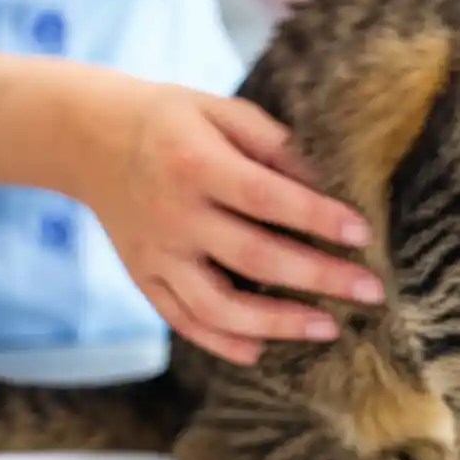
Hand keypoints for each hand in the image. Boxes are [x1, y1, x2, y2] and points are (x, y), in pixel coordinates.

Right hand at [72, 78, 383, 364]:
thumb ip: (273, 143)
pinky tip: (262, 350)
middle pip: (254, 258)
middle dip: (319, 278)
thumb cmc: (172, 119)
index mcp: (196, 164)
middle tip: (372, 292)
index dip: (317, 218)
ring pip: (218, 306)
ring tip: (329, 329)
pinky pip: (183, 320)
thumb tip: (324, 183)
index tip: (363, 235)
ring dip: (277, 325)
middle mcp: (175, 215)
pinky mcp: (144, 277)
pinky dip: (221, 343)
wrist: (87, 137)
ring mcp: (157, 254)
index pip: (266, 197)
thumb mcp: (221, 109)